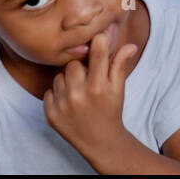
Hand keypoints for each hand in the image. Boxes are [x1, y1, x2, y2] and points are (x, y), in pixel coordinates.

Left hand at [44, 32, 138, 162]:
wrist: (100, 142)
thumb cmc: (111, 111)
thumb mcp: (119, 88)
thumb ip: (120, 65)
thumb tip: (130, 44)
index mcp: (98, 87)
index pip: (96, 53)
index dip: (98, 41)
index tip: (98, 37)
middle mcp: (78, 95)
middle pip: (74, 64)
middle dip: (81, 68)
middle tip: (89, 78)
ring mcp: (62, 105)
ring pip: (59, 77)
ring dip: (68, 81)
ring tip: (79, 92)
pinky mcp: (50, 114)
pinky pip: (49, 91)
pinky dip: (57, 94)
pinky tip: (69, 102)